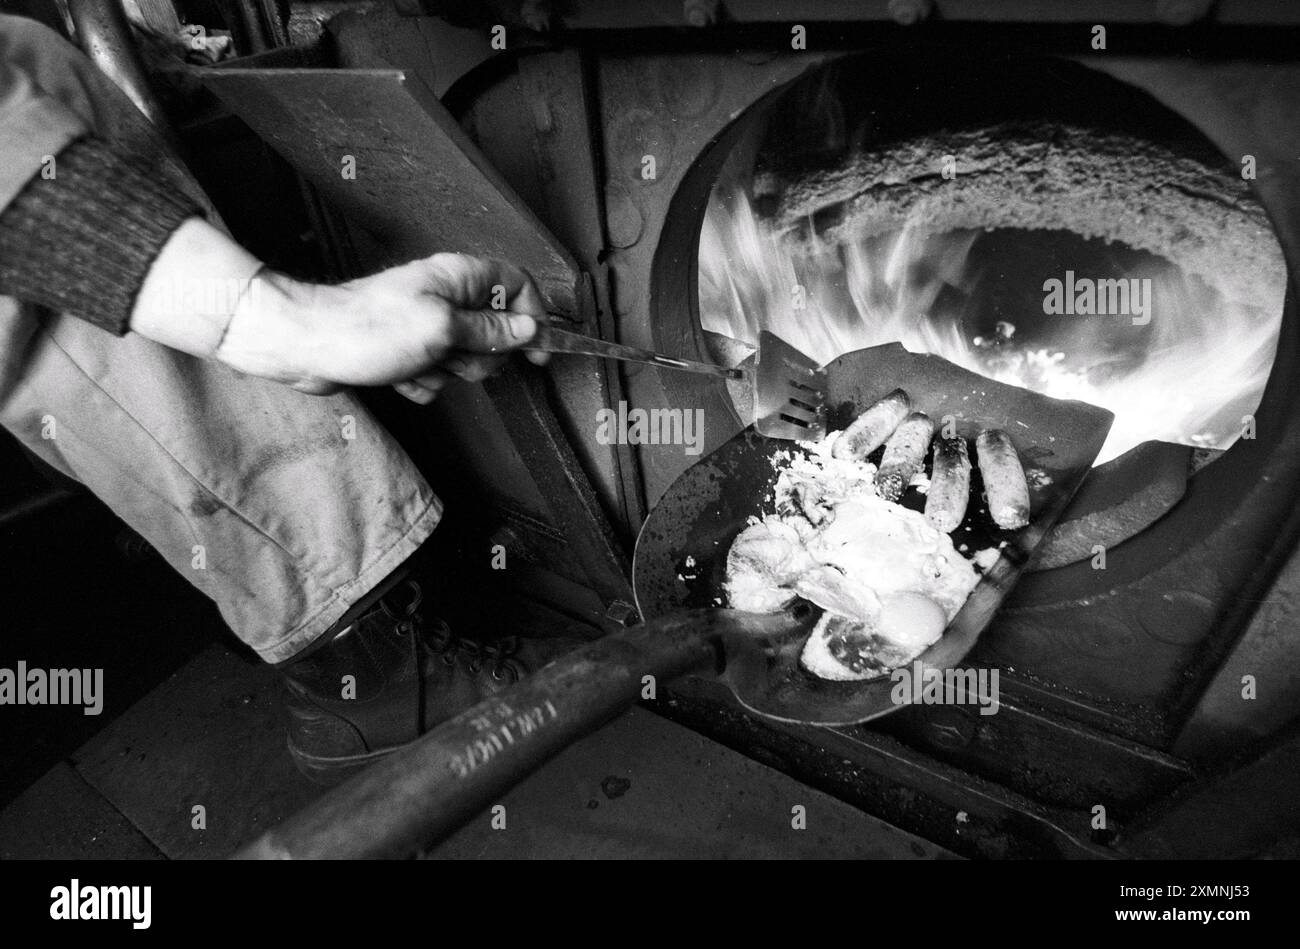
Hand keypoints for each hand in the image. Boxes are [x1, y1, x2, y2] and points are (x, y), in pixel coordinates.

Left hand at [216, 253, 550, 402]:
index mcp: (458, 277)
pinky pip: (437, 375)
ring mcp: (427, 324)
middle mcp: (445, 296)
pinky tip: (398, 374)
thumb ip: (492, 329)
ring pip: (466, 359)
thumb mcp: (442, 330)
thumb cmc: (366, 330)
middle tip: (453, 355)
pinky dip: (422, 381)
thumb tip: (530, 328)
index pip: (518, 287)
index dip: (534, 317)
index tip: (538, 350)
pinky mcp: (409, 350)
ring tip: (418, 364)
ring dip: (446, 372)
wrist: (310, 347)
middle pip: (496, 330)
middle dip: (479, 355)